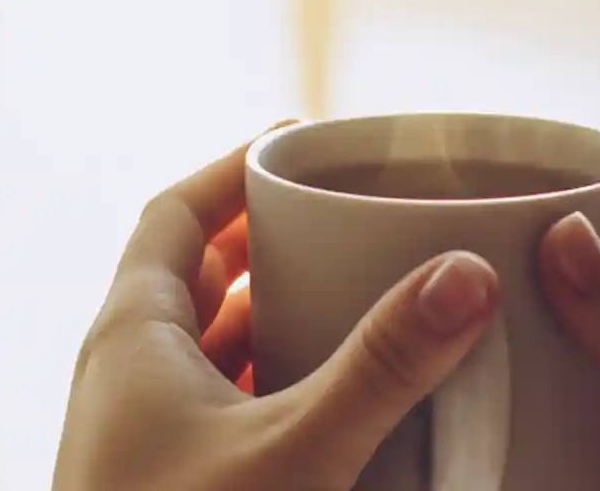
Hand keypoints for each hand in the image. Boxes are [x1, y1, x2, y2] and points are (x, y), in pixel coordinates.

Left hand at [53, 129, 499, 490]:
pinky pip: (234, 403)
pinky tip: (345, 397)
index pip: (175, 216)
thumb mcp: (294, 454)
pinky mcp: (183, 481)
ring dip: (285, 314)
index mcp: (131, 338)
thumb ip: (382, 365)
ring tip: (365, 291)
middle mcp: (132, 377)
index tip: (305, 143)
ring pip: (221, 344)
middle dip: (277, 240)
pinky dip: (285, 381)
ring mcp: (153, 436)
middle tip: (356, 216)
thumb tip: (468, 272)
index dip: (234, 171)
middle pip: (204, 273)